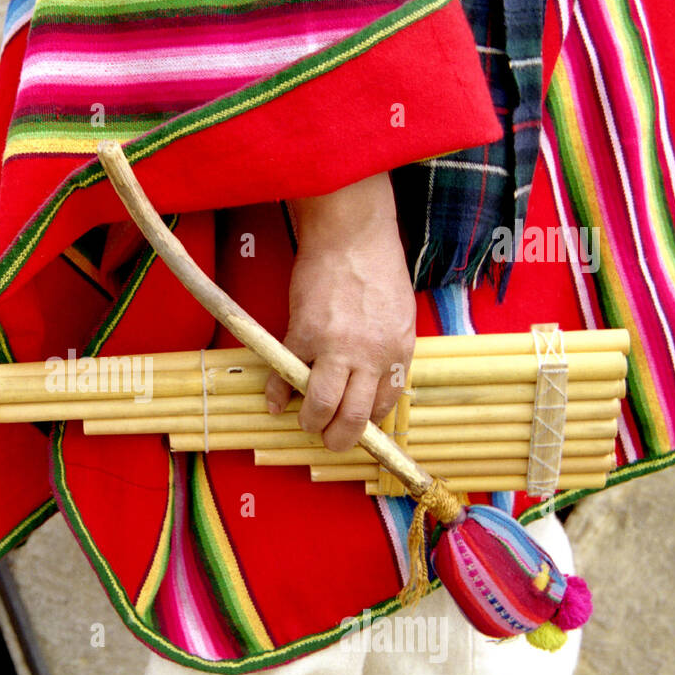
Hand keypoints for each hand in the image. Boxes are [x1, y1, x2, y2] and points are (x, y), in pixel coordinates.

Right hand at [264, 172, 415, 453]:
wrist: (351, 235)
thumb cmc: (376, 266)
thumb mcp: (399, 314)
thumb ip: (388, 348)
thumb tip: (373, 377)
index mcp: (397, 351)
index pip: (385, 404)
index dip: (367, 422)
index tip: (355, 425)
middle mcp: (370, 355)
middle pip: (354, 416)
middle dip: (339, 438)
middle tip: (327, 439)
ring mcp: (335, 347)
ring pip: (322, 405)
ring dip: (310, 422)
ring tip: (304, 422)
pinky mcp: (304, 335)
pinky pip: (287, 376)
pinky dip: (277, 393)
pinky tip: (275, 401)